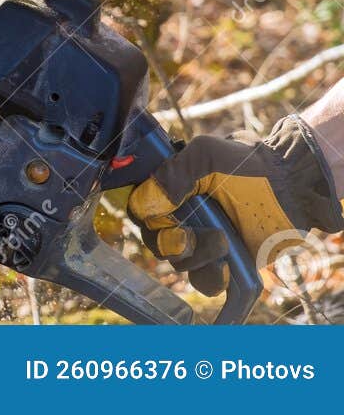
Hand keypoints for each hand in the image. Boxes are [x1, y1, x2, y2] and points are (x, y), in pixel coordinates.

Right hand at [127, 116, 343, 293]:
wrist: (293, 184)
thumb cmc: (249, 162)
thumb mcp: (205, 154)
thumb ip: (172, 175)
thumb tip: (146, 205)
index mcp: (171, 190)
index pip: (142, 211)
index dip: (149, 218)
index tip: (166, 217)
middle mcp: (183, 217)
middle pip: (156, 242)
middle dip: (170, 243)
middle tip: (190, 237)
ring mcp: (204, 241)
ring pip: (180, 263)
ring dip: (196, 258)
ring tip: (222, 242)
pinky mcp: (227, 261)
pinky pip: (207, 281)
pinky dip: (211, 279)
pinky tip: (226, 266)